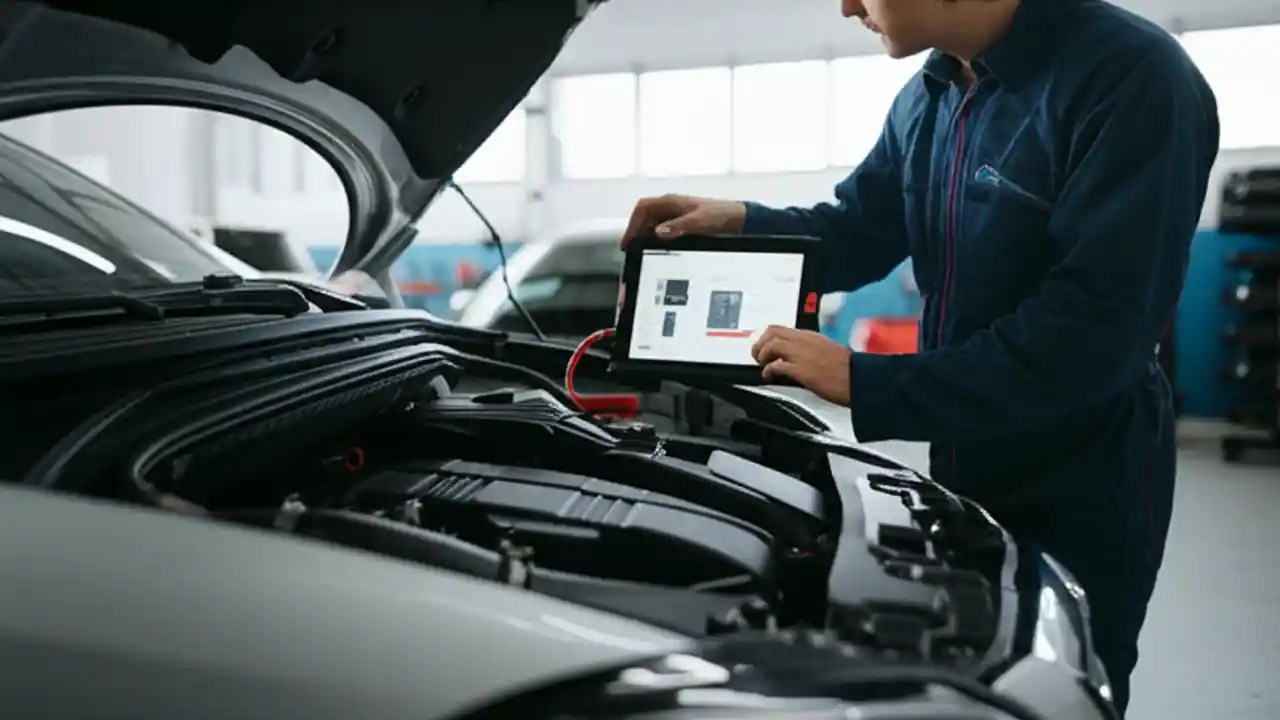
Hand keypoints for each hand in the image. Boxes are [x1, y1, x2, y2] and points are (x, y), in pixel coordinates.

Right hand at [620, 194, 746, 247]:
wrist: (738, 219)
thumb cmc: (721, 215)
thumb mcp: (699, 222)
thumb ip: (678, 226)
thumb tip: (659, 231)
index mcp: (672, 201)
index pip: (642, 208)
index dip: (632, 223)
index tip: (628, 239)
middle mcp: (671, 206)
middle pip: (644, 217)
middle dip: (636, 232)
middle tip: (631, 249)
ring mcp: (676, 214)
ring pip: (652, 224)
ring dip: (645, 236)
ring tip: (642, 250)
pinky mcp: (681, 223)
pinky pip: (662, 230)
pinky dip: (656, 239)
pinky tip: (659, 249)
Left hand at [751, 326, 852, 404]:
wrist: (860, 379)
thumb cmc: (850, 370)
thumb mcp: (828, 352)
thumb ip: (812, 352)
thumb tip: (799, 359)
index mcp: (811, 336)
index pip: (782, 329)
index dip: (769, 338)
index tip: (766, 347)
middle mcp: (805, 341)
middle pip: (772, 332)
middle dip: (761, 343)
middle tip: (758, 356)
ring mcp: (802, 354)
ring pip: (771, 345)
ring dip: (762, 355)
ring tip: (762, 365)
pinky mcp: (801, 370)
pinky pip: (776, 365)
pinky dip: (768, 370)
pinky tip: (769, 376)